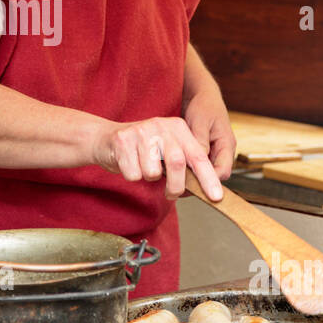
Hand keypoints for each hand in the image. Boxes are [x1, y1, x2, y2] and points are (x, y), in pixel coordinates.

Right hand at [92, 116, 223, 201]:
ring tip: (141, 166)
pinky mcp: (122, 141)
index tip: (216, 196)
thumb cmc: (142, 149)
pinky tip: (128, 163)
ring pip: (153, 172)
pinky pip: (134, 174)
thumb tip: (206, 189)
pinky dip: (132, 176)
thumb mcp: (167, 149)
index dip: (208, 178)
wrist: (106, 138)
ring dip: (148, 178)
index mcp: (177, 127)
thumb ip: (185, 163)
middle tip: (171, 194)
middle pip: (177, 163)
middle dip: (176, 186)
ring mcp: (141, 132)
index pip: (198, 155)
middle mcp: (161, 126)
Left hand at [183, 89, 235, 181]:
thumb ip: (201, 141)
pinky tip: (174, 168)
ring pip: (204, 171)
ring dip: (191, 175)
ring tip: (174, 177)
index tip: (191, 184)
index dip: (209, 180)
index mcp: (227, 144)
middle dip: (198, 181)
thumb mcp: (200, 121)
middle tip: (178, 184)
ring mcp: (213, 151)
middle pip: (214, 175)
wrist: (200, 94)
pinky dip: (187, 167)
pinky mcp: (203, 150)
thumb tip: (199, 161)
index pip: (223, 171)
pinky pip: (197, 164)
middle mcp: (222, 151)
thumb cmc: (203, 104)